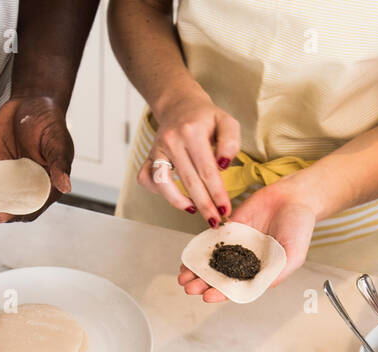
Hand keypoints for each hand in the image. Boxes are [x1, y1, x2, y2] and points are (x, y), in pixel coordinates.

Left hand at [0, 95, 73, 222]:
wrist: (32, 101)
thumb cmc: (50, 122)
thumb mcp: (57, 143)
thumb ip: (59, 165)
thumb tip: (66, 188)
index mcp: (43, 187)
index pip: (28, 208)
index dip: (14, 215)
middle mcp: (24, 188)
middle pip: (4, 206)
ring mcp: (6, 179)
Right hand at [143, 92, 239, 227]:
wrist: (180, 105)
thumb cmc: (206, 118)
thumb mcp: (226, 121)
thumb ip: (230, 141)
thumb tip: (224, 165)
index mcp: (192, 131)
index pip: (207, 170)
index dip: (217, 193)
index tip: (226, 209)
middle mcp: (172, 140)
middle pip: (189, 181)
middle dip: (204, 204)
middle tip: (214, 220)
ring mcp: (157, 148)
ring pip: (164, 183)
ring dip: (179, 202)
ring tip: (194, 211)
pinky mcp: (148, 155)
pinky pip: (147, 179)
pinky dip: (159, 191)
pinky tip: (175, 196)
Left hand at [177, 182, 314, 302]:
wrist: (294, 196)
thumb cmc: (300, 226)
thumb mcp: (293, 255)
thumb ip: (277, 272)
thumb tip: (259, 287)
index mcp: (261, 271)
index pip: (237, 287)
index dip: (222, 293)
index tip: (209, 296)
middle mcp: (246, 261)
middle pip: (220, 277)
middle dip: (203, 284)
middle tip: (189, 288)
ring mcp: (236, 245)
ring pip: (212, 262)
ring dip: (197, 270)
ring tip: (183, 277)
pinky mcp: (229, 229)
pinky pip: (211, 241)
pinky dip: (199, 250)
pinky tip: (188, 257)